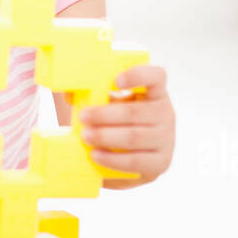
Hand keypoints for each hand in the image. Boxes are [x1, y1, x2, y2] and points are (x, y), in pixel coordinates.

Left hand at [73, 65, 174, 188]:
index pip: (156, 76)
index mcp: (155, 92)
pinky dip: (113, 159)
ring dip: (106, 136)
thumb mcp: (110, 105)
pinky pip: (135, 160)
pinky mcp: (161, 161)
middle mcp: (166, 112)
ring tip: (86, 136)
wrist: (132, 155)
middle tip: (83, 116)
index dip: (138, 75)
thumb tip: (69, 94)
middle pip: (135, 112)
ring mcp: (167, 138)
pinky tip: (96, 155)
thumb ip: (92, 95)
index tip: (115, 81)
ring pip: (134, 137)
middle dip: (105, 115)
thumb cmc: (118, 122)